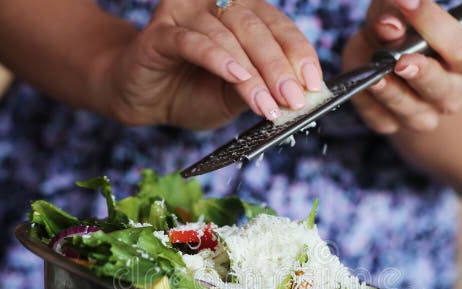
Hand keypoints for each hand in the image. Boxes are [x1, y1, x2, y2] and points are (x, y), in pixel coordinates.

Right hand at [104, 0, 322, 129]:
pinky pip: (194, 41)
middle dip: (278, 68)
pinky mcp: (161, 31)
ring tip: (266, 105)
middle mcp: (216, 4)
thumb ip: (261, 88)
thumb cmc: (193, 93)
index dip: (299, 53)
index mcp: (243, 14)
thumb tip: (298, 94)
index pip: (279, 27)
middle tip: (294, 99)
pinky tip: (236, 77)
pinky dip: (218, 59)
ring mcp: (187, 13)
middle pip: (256, 28)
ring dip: (252, 73)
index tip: (314, 84)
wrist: (146, 100)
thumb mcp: (235, 96)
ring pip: (228, 36)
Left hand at [342, 0, 461, 133]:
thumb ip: (394, 12)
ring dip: (392, 93)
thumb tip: (388, 25)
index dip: (435, 26)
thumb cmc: (400, 32)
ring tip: (377, 77)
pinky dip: (368, 103)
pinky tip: (362, 86)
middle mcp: (449, 93)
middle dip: (421, 74)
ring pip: (410, 110)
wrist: (381, 59)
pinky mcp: (391, 125)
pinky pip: (381, 119)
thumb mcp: (398, 12)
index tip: (410, 3)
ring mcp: (422, 114)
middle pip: (440, 87)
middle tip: (403, 61)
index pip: (460, 49)